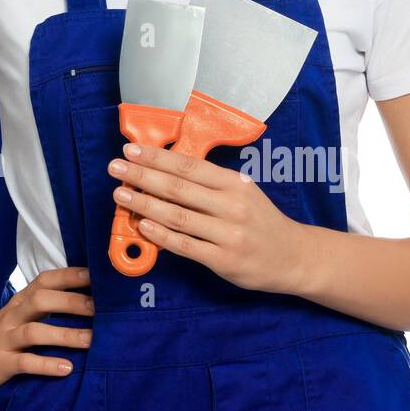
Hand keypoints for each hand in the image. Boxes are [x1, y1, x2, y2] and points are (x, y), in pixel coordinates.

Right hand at [0, 267, 92, 403]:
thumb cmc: (0, 340)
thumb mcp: (18, 318)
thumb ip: (43, 308)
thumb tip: (86, 301)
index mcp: (19, 302)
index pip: (44, 280)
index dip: (69, 276)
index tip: (95, 276)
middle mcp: (12, 316)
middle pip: (41, 300)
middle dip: (71, 302)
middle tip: (100, 310)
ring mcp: (4, 339)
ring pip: (34, 331)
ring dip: (64, 334)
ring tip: (90, 341)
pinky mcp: (0, 364)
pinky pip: (24, 362)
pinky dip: (46, 364)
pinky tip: (67, 368)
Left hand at [108, 143, 310, 292]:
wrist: (293, 256)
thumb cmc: (260, 220)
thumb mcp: (242, 191)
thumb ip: (209, 182)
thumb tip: (165, 169)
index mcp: (235, 183)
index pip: (188, 165)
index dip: (156, 157)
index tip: (131, 150)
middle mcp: (232, 206)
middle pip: (178, 187)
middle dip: (142, 176)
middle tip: (116, 168)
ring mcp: (228, 234)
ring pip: (178, 216)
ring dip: (144, 204)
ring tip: (121, 194)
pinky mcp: (223, 260)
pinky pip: (185, 245)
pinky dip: (160, 235)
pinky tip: (141, 226)